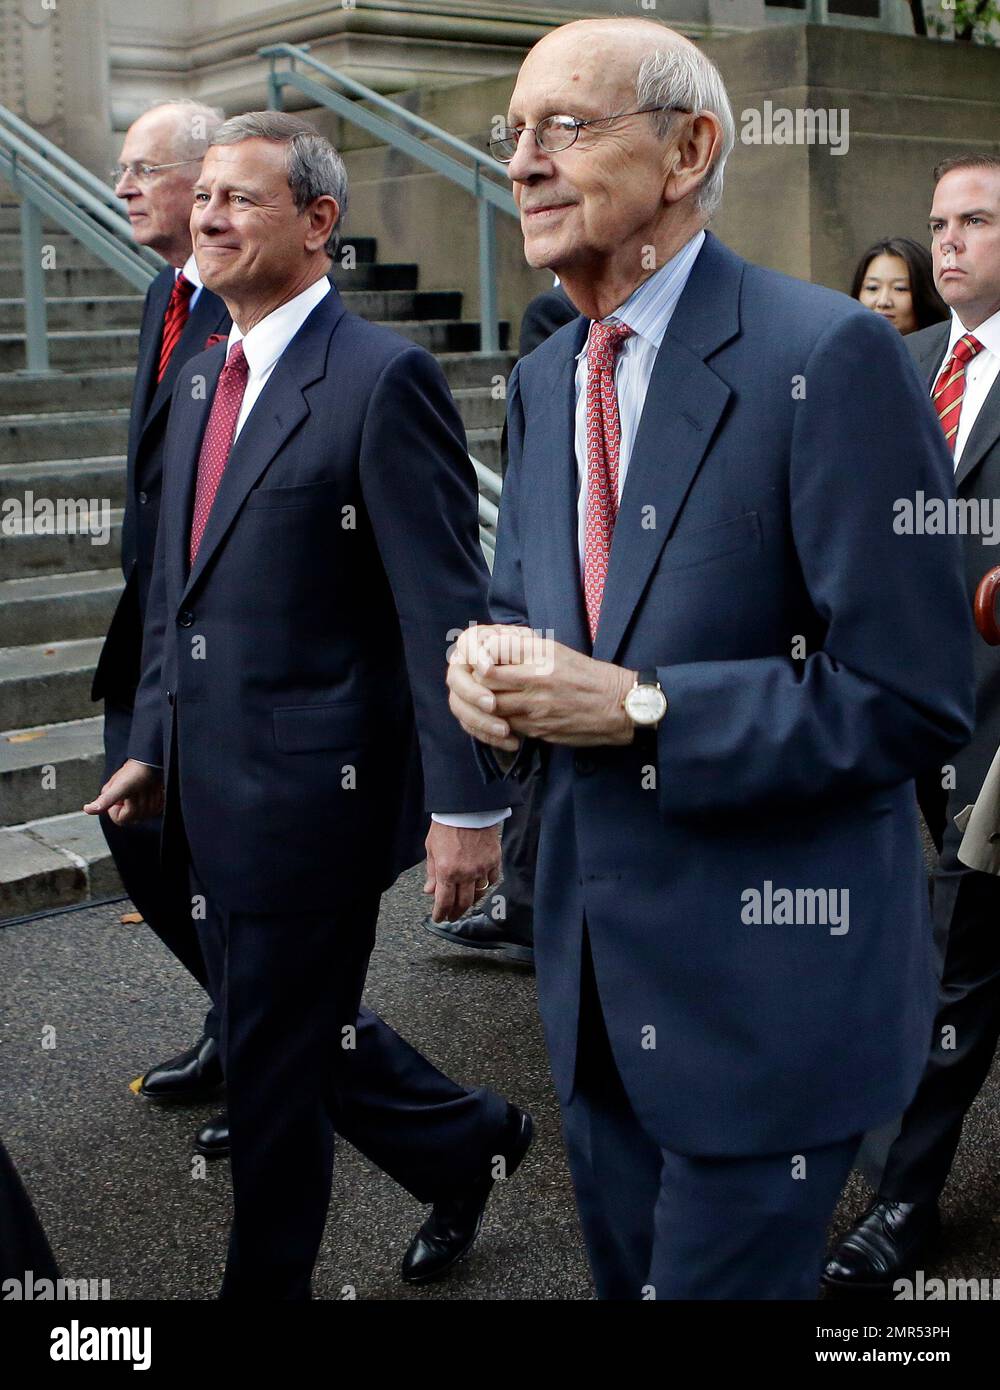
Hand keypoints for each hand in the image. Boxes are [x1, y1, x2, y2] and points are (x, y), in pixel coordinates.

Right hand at [84, 759, 163, 824]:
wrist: (154, 761)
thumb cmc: (137, 770)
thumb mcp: (120, 786)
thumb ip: (105, 800)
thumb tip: (87, 809)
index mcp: (111, 800)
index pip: (121, 819)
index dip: (129, 810)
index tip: (129, 796)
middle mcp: (123, 802)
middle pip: (135, 817)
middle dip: (141, 803)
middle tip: (141, 789)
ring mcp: (137, 801)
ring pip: (147, 813)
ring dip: (151, 799)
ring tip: (148, 787)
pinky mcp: (150, 800)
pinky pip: (156, 809)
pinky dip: (159, 799)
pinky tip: (156, 789)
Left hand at [423, 821, 501, 923]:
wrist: (468, 808)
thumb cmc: (446, 825)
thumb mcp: (432, 848)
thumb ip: (432, 872)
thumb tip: (430, 891)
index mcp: (447, 871)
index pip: (444, 901)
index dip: (441, 913)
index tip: (439, 918)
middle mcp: (465, 873)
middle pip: (463, 903)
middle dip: (456, 913)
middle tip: (452, 916)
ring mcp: (482, 868)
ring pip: (479, 894)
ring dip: (471, 901)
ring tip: (465, 904)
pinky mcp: (494, 860)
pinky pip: (492, 880)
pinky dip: (486, 885)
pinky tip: (480, 885)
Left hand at [449, 624, 634, 746]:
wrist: (617, 706)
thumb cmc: (587, 674)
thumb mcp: (557, 651)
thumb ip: (524, 649)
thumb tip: (491, 648)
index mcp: (540, 658)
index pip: (490, 661)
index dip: (478, 663)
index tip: (480, 663)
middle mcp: (536, 683)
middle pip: (487, 686)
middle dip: (477, 685)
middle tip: (477, 683)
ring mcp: (536, 710)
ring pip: (494, 709)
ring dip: (486, 706)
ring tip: (489, 699)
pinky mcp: (539, 731)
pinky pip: (508, 727)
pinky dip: (500, 722)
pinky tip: (505, 716)